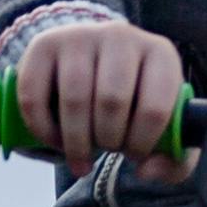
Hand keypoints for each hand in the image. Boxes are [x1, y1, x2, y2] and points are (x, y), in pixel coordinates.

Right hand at [15, 16, 192, 178]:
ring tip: (82, 154)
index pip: (155, 107)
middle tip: (107, 148)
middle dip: (108, 140)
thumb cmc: (135, 103)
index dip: (142, 143)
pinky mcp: (45, 44)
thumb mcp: (164, 131)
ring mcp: (80, 36)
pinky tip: (56, 142)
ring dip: (76, 141)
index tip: (134, 155)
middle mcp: (121, 36)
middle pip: (111, 101)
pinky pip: (35, 95)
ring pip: (74, 99)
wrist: (95, 64)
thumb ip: (172, 162)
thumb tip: (145, 170)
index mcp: (161, 55)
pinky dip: (43, 129)